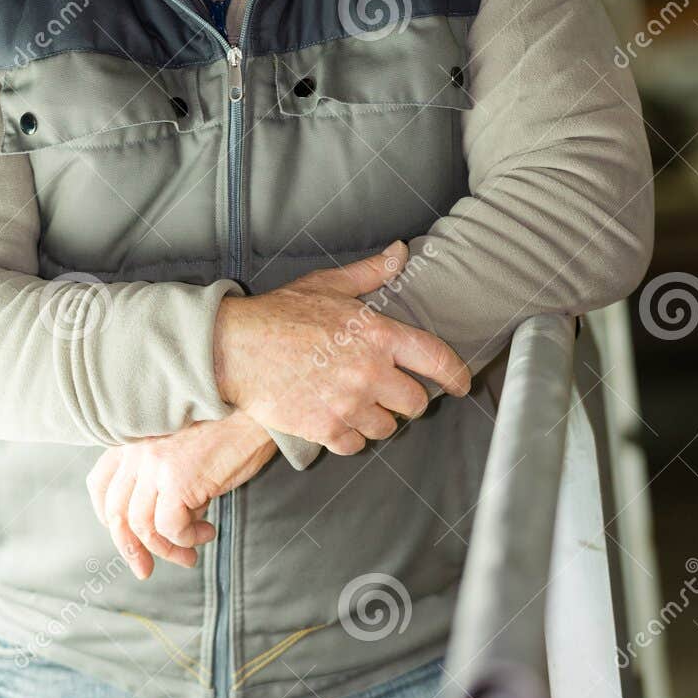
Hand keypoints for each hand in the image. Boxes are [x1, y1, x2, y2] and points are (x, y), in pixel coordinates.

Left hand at [86, 409, 279, 579]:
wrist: (254, 414)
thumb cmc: (225, 434)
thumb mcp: (181, 454)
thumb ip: (162, 484)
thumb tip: (161, 532)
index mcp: (132, 440)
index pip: (99, 485)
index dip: (109, 519)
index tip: (129, 539)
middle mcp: (136, 451)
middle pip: (116, 512)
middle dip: (131, 548)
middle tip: (147, 570)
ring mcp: (154, 464)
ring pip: (143, 526)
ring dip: (168, 549)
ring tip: (192, 552)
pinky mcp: (177, 479)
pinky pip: (171, 528)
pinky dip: (187, 539)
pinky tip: (208, 531)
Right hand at [212, 240, 471, 456]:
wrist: (235, 349)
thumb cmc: (279, 314)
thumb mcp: (327, 285)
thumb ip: (370, 273)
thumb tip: (400, 252)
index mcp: (377, 335)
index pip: (435, 359)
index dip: (456, 375)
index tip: (462, 384)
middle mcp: (370, 373)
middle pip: (416, 403)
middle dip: (407, 399)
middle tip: (390, 392)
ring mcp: (350, 404)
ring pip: (388, 428)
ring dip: (379, 419)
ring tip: (360, 404)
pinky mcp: (327, 429)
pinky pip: (357, 445)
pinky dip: (351, 437)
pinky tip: (338, 420)